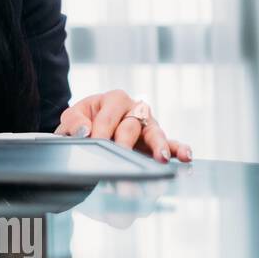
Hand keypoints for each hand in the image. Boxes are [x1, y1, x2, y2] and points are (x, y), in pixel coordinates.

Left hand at [54, 89, 191, 163]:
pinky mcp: (155, 140)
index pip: (108, 117)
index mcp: (113, 99)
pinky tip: (185, 157)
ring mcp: (148, 124)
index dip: (102, 131)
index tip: (97, 144)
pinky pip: (171, 143)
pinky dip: (179, 149)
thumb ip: (74, 122)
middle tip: (123, 157)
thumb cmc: (84, 121)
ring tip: (161, 158)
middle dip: (126, 143)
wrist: (91, 128)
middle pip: (132, 125)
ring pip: (155, 134)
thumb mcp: (72, 118)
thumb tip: (85, 131)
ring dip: (159, 146)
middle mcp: (135, 109)